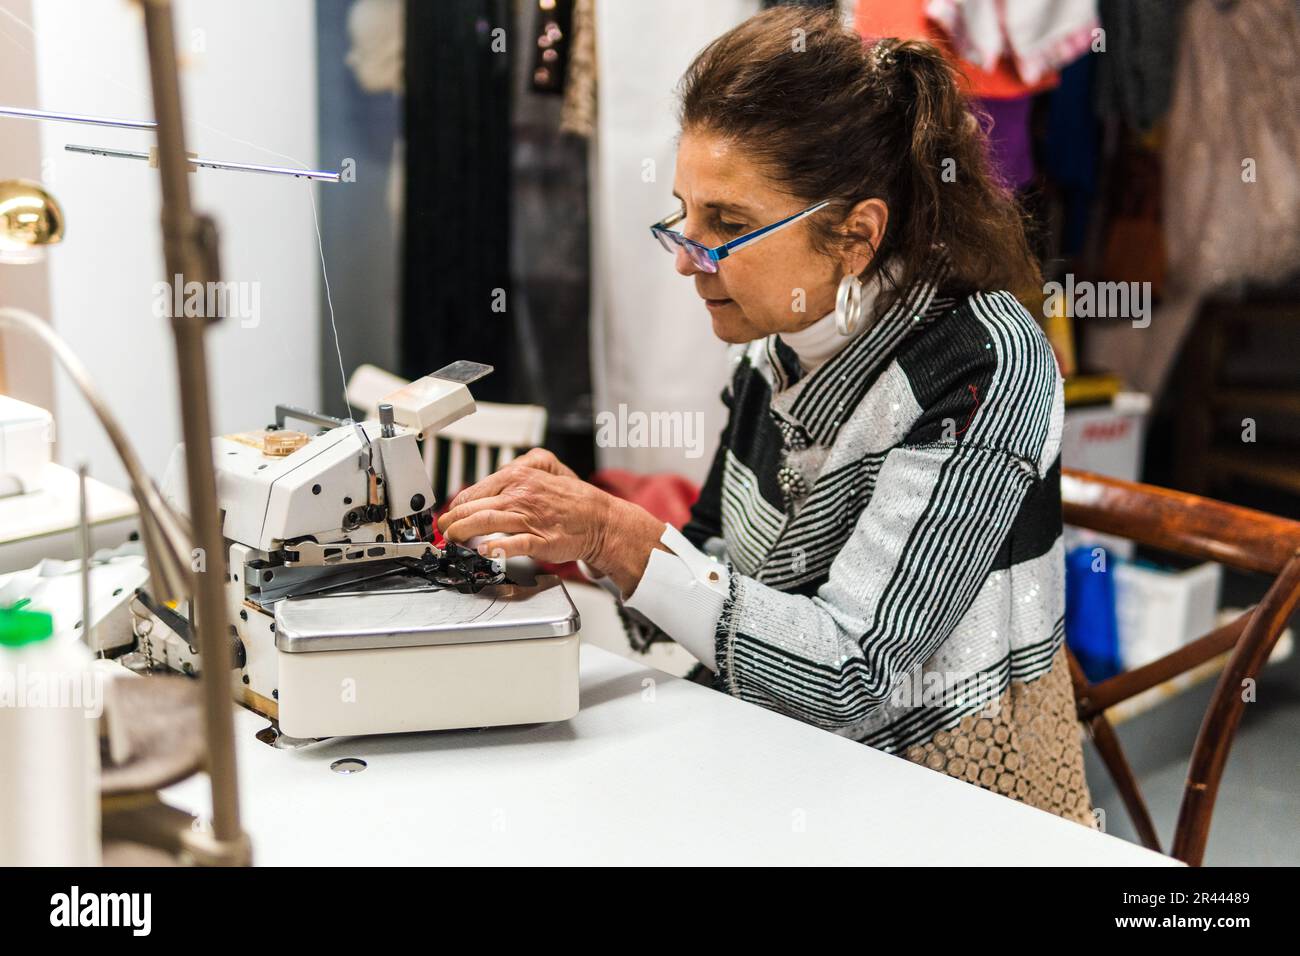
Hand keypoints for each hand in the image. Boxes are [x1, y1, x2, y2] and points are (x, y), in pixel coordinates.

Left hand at [437, 448, 664, 592]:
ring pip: (486, 522)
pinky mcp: (541, 540)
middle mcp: (521, 494)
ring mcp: (531, 517)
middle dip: (452, 523)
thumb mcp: (542, 472)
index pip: (474, 492)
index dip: (455, 508)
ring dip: (463, 533)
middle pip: (474, 508)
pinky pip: (512, 544)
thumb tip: (485, 492)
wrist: (599, 520)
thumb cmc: (570, 501)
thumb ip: (513, 479)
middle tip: (443, 533)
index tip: (448, 518)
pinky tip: (482, 551)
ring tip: (453, 542)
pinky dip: (494, 548)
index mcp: (518, 476)